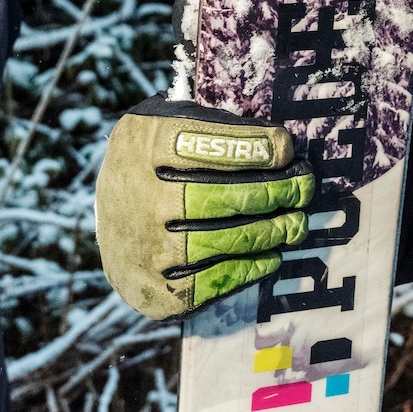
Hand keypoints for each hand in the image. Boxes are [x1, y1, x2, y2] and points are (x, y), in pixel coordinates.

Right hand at [94, 97, 314, 319]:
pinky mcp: (153, 288)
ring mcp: (146, 247)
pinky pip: (212, 281)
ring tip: (296, 224)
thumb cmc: (158, 161)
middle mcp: (142, 197)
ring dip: (271, 232)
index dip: (255, 147)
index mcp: (146, 143)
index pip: (210, 144)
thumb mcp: (169, 123)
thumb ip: (213, 127)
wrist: (108, 218)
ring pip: (224, 241)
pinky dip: (249, 269)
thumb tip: (278, 145)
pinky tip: (271, 256)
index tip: (286, 150)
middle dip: (275, 192)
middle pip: (223, 197)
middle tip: (304, 188)